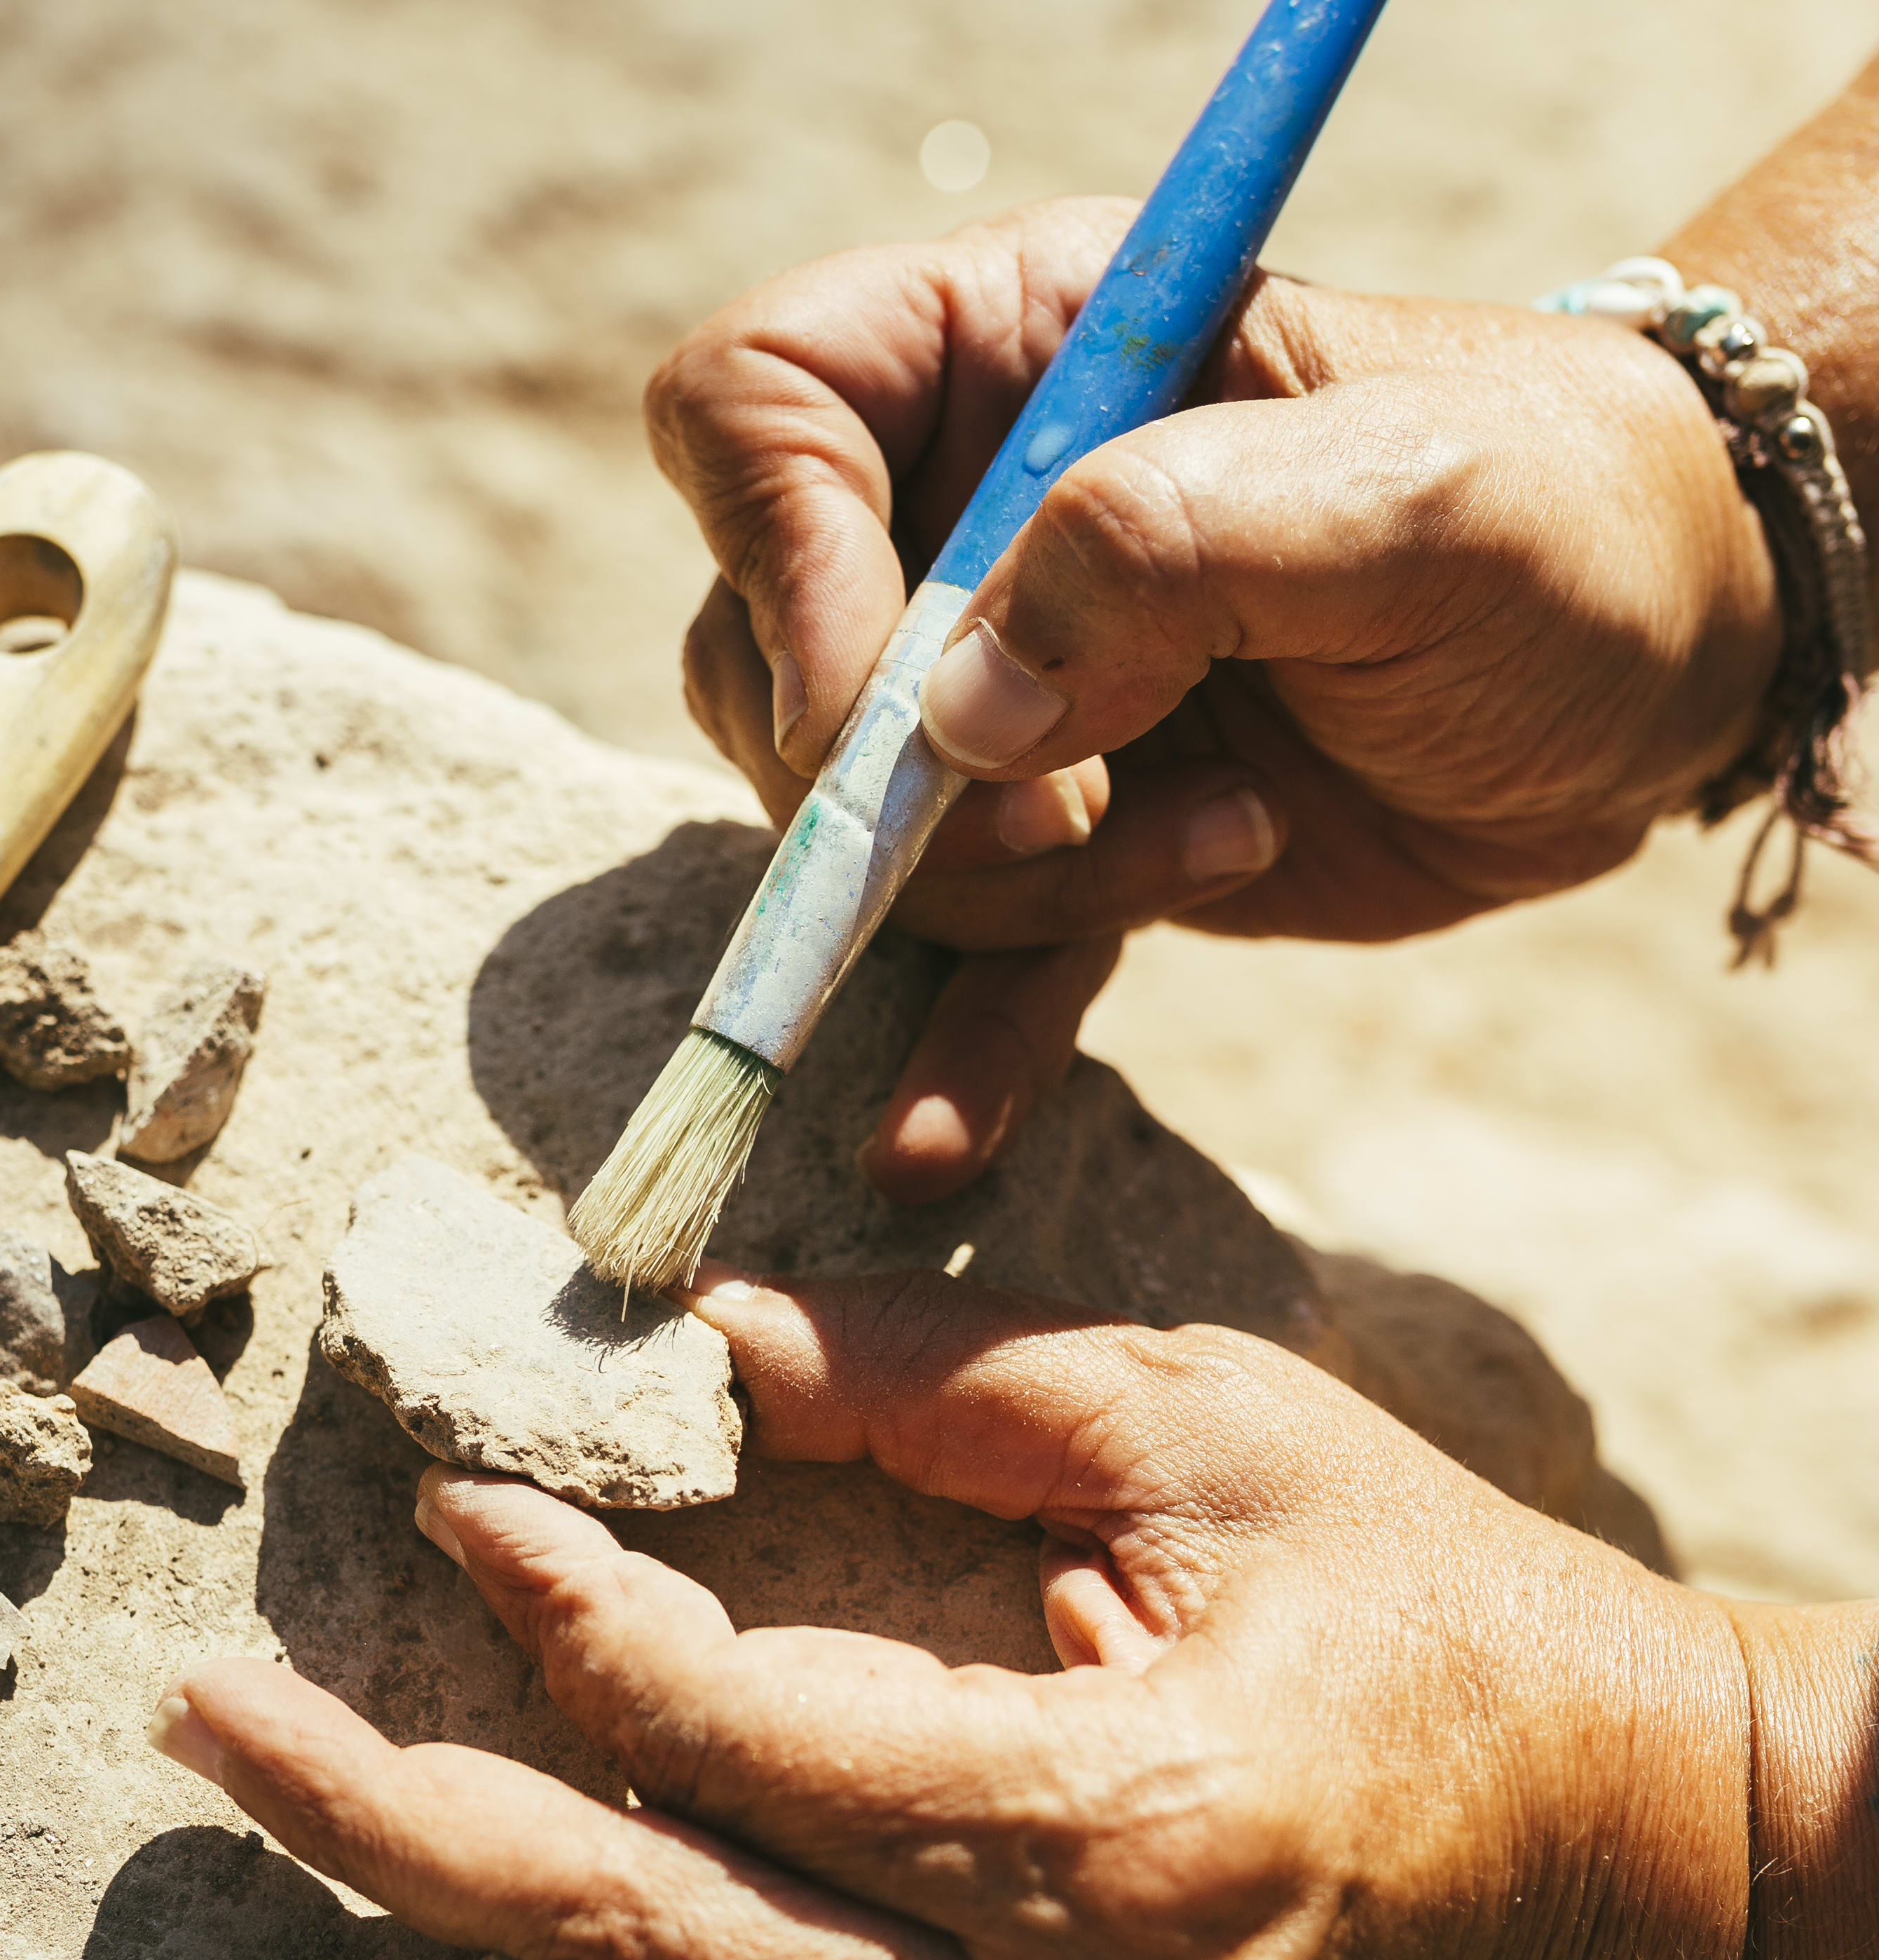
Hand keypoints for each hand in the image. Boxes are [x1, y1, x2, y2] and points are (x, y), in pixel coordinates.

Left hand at [147, 1273, 1849, 1959]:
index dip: (567, 1606)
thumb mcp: (1217, 1422)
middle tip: (210, 1725)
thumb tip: (696, 1335)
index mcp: (1108, 1809)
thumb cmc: (1439, 1606)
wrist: (1665, 1866)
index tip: (456, 1499)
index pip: (742, 1730)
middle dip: (389, 1826)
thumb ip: (945, 1375)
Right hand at [651, 202, 1779, 1198]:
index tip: (909, 701)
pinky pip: (953, 957)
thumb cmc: (1566, 523)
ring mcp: (1003, 690)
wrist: (1662, 670)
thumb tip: (960, 718)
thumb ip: (1168, 547)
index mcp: (1018, 351)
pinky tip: (932, 1146)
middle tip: (1085, 796)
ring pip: (851, 831)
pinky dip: (947, 1048)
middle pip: (764, 653)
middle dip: (894, 779)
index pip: (760, 409)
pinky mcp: (1062, 841)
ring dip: (1004, 893)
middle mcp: (967, 513)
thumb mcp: (1404, 496)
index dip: (781, 560)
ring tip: (1221, 841)